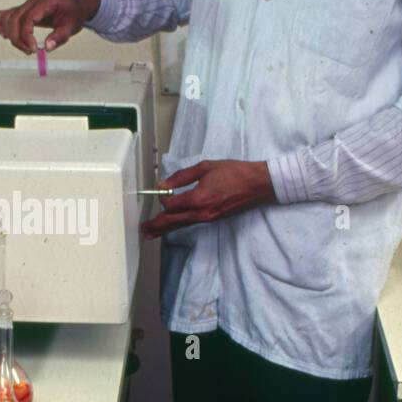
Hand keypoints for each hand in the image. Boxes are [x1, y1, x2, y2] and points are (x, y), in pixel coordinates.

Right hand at [0, 0, 99, 54]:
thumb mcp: (72, 26)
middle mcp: (33, 1)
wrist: (76, 2)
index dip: (26, 36)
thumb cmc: (74, 11)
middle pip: (14, 19)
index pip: (27, 18)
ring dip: (11, 35)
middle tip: (29, 51)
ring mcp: (27, 4)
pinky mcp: (23, 9)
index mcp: (45, 2)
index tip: (33, 49)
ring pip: (7, 17)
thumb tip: (47, 47)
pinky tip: (8, 36)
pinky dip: (3, 26)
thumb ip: (59, 37)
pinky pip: (6, 15)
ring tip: (24, 46)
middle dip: (17, 39)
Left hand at [141, 159, 276, 238]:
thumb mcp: (205, 167)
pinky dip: (178, 226)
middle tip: (143, 229)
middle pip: (172, 222)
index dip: (162, 200)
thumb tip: (164, 185)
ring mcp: (208, 218)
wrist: (257, 184)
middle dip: (156, 225)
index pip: (171, 205)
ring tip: (151, 233)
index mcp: (198, 199)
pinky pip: (191, 223)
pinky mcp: (213, 219)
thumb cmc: (234, 173)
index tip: (160, 192)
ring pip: (181, 225)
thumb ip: (181, 177)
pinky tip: (173, 226)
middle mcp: (201, 213)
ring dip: (165, 229)